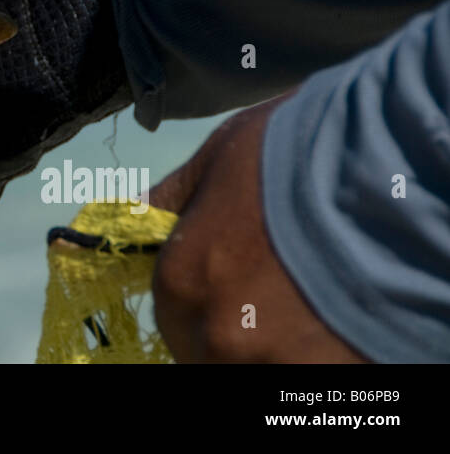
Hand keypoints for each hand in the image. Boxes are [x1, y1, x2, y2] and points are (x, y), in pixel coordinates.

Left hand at [150, 95, 367, 361]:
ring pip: (262, 370)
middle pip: (212, 353)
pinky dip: (326, 361)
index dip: (206, 298)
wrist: (396, 176)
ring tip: (318, 314)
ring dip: (282, 350)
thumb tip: (142, 209)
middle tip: (280, 298)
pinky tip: (345, 330)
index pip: (173, 317)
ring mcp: (279, 367)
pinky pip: (313, 381)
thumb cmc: (303, 153)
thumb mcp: (223, 156)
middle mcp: (220, 336)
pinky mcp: (335, 384)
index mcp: (183, 283)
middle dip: (239, 330)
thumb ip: (178, 196)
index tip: (238, 282)